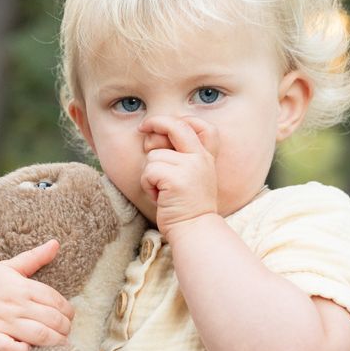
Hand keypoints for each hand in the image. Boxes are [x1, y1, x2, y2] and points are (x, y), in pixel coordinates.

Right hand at [0, 239, 74, 350]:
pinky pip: (7, 348)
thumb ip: (34, 258)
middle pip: (52, 319)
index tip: (69, 317)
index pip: (55, 299)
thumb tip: (56, 243)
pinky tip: (28, 350)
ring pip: (38, 335)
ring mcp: (0, 322)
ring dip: (54, 342)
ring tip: (59, 345)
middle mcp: (13, 304)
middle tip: (66, 333)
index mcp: (21, 286)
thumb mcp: (8, 267)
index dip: (68, 310)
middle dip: (65, 328)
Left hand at [138, 115, 219, 239]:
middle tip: (143, 128)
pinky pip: (149, 171)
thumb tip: (152, 139)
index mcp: (206, 157)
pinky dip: (147, 185)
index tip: (164, 125)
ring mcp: (189, 167)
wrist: (194, 230)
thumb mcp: (191, 177)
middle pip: (176, 126)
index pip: (202, 126)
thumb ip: (180, 157)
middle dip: (155, 122)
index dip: (182, 120)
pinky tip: (159, 197)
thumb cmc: (186, 206)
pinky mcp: (176, 179)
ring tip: (162, 190)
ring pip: (154, 155)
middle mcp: (200, 158)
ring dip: (150, 173)